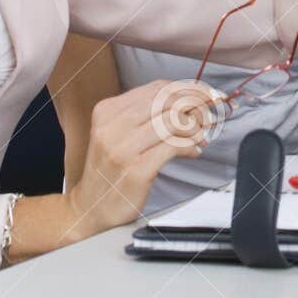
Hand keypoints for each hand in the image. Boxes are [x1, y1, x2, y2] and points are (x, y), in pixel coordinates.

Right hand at [63, 79, 219, 240]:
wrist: (90, 208)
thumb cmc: (110, 170)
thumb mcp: (116, 133)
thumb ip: (145, 116)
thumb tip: (188, 101)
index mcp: (107, 111)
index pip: (156, 88)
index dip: (187, 89)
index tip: (205, 95)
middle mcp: (111, 126)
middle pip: (167, 101)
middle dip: (195, 106)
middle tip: (207, 118)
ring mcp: (123, 149)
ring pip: (172, 121)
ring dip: (194, 128)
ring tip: (199, 138)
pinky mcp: (136, 170)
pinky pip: (174, 147)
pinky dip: (190, 146)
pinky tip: (193, 152)